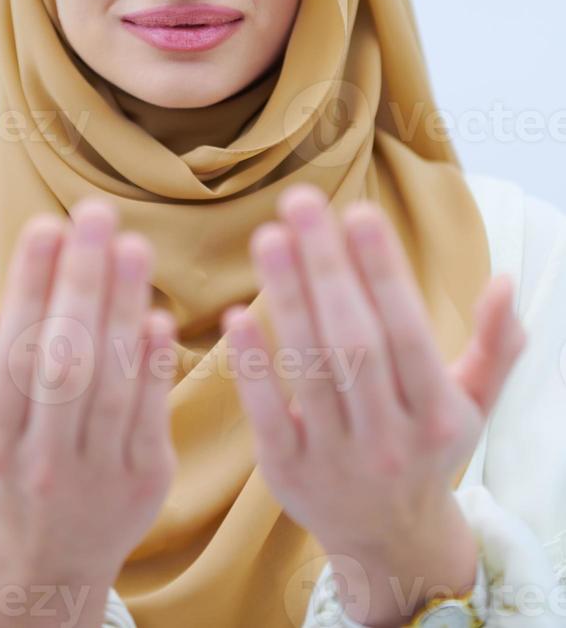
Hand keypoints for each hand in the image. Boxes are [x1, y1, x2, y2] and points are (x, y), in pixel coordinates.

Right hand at [0, 197, 176, 583]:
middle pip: (65, 360)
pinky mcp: (146, 481)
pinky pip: (151, 416)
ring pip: (111, 382)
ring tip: (134, 247)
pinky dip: (153, 366)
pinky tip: (157, 315)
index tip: (46, 225)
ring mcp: (95, 473)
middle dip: (82, 281)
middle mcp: (40, 460)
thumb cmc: (3, 474)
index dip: (31, 285)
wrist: (52, 563)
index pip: (13, 350)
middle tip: (97, 214)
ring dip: (125, 310)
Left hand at [222, 183, 525, 575]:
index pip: (408, 333)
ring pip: (310, 368)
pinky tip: (235, 314)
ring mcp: (336, 458)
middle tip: (300, 201)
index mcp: (437, 415)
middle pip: (355, 342)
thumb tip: (504, 282)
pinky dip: (250, 365)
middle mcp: (389, 439)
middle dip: (326, 267)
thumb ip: (496, 344)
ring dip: (286, 298)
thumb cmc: (429, 447)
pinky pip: (267, 413)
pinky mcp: (287, 472)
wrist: (390, 539)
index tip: (359, 213)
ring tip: (269, 237)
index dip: (383, 272)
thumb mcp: (474, 401)